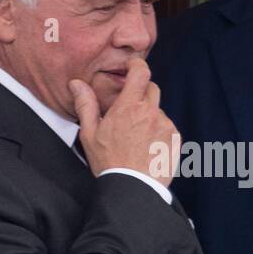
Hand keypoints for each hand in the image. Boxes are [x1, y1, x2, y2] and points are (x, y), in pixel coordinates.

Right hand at [70, 58, 177, 183]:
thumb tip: (77, 84)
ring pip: (159, 110)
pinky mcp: (175, 139)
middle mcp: (151, 112)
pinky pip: (168, 127)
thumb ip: (86, 104)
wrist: (132, 189)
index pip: (141, 72)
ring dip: (149, 116)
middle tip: (129, 110)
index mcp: (129, 107)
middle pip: (151, 89)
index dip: (137, 65)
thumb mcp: (90, 134)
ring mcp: (165, 125)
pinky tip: (147, 146)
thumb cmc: (109, 162)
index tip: (132, 67)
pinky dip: (159, 131)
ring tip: (136, 137)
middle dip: (141, 93)